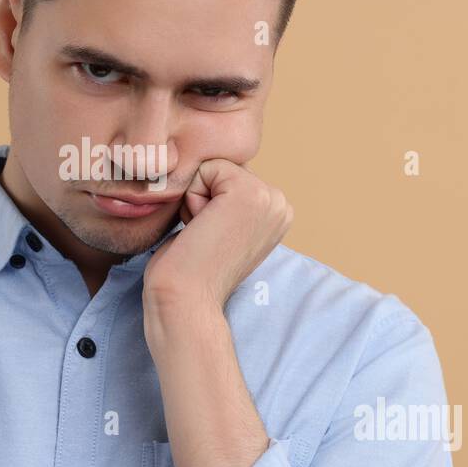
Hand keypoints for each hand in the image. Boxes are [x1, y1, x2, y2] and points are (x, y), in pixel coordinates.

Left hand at [142, 158, 293, 311]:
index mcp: (276, 212)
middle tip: (205, 236)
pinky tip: (200, 228)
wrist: (187, 299)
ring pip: (213, 167)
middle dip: (203, 197)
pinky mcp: (248, 193)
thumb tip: (214, 173)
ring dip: (196, 199)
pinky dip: (192, 198)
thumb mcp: (222, 227)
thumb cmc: (191, 270)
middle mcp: (280, 203)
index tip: (211, 236)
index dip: (208, 202)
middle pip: (222, 167)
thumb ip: (228, 200)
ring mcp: (269, 197)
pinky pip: (206, 169)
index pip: (229, 175)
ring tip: (203, 233)